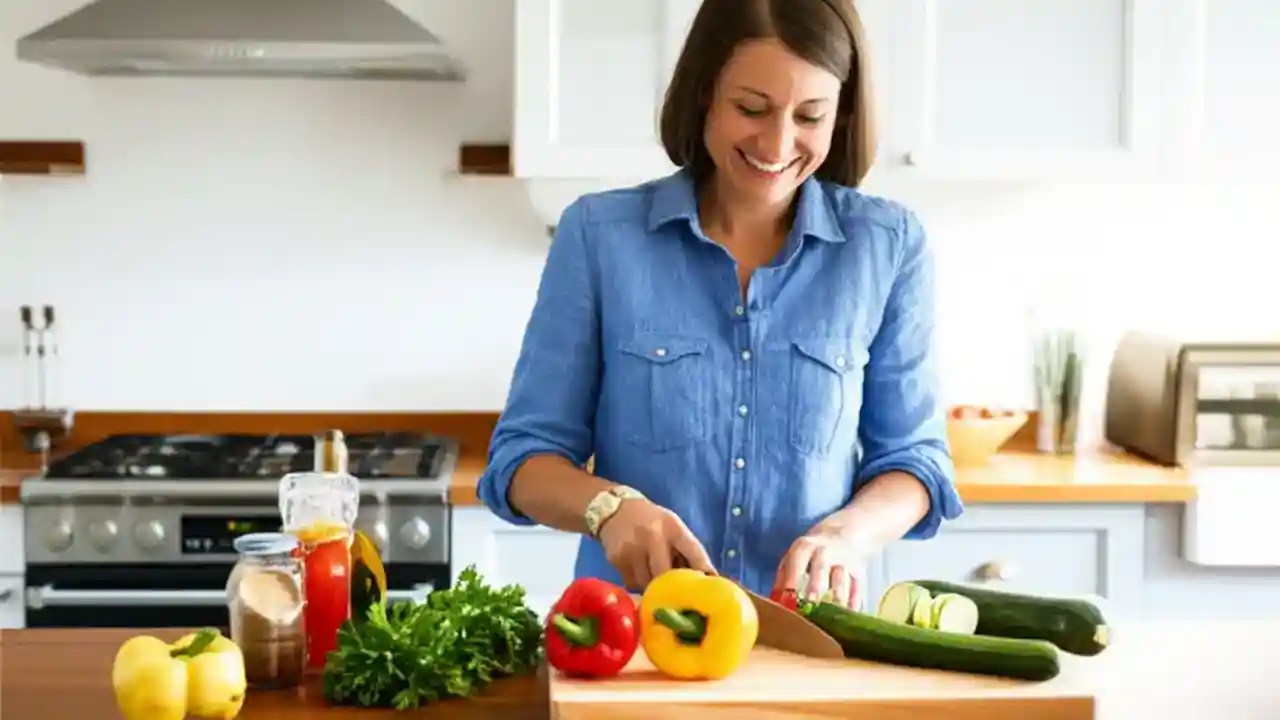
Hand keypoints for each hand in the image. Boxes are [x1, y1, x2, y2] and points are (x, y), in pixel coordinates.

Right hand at [597, 498, 716, 590]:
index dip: (703, 570)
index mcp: (673, 527)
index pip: (693, 551)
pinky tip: (638, 571)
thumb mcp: (673, 527)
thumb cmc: (652, 522)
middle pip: (667, 575)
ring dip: (653, 587)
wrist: (615, 509)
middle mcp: (653, 536)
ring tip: (653, 576)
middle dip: (672, 586)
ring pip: (648, 584)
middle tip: (675, 592)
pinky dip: (638, 583)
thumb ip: (688, 550)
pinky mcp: (616, 560)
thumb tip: (708, 579)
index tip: (707, 585)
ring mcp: (632, 549)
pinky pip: (632, 584)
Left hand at [773, 524, 869, 609]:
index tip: (787, 598)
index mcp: (805, 547)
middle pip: (821, 567)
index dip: (792, 578)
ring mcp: (844, 561)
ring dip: (837, 598)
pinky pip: (857, 589)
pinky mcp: (859, 572)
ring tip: (832, 617)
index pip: (798, 560)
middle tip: (811, 603)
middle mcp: (825, 551)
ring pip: (841, 580)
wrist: (843, 533)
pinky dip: (854, 604)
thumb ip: (783, 577)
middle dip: (816, 585)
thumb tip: (773, 603)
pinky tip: (849, 618)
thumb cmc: (810, 554)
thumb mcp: (794, 557)